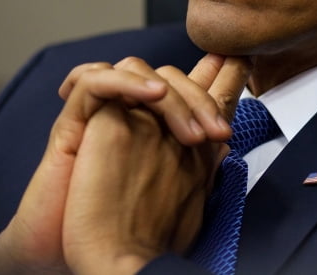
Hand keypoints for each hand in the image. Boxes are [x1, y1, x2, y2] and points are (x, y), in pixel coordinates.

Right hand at [0, 54, 250, 274]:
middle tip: (220, 132)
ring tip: (192, 134)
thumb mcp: (178, 192)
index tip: (242, 62)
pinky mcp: (74, 122)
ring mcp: (101, 115)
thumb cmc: (127, 234)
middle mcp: (128, 115)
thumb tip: (227, 142)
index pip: (187, 85)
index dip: (216, 70)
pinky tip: (154, 95)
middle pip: (168, 73)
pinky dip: (128, 82)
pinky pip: (96, 81)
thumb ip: (199, 163)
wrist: (92, 263)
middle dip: (201, 94)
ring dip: (172, 95)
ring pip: (136, 68)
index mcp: (156, 129)